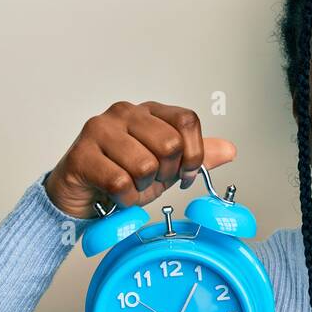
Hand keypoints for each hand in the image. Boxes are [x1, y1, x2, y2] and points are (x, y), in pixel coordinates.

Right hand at [44, 100, 237, 218]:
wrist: (81, 196)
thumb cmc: (120, 177)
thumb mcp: (166, 168)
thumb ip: (195, 156)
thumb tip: (230, 149)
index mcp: (148, 112)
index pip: (187, 120)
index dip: (193, 153)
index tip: (184, 172)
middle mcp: (124, 113)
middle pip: (169, 143)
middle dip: (166, 173)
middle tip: (150, 180)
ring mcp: (100, 130)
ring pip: (145, 164)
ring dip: (142, 188)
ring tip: (129, 186)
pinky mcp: (82, 154)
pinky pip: (120, 182)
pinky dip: (124, 198)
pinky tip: (115, 195)